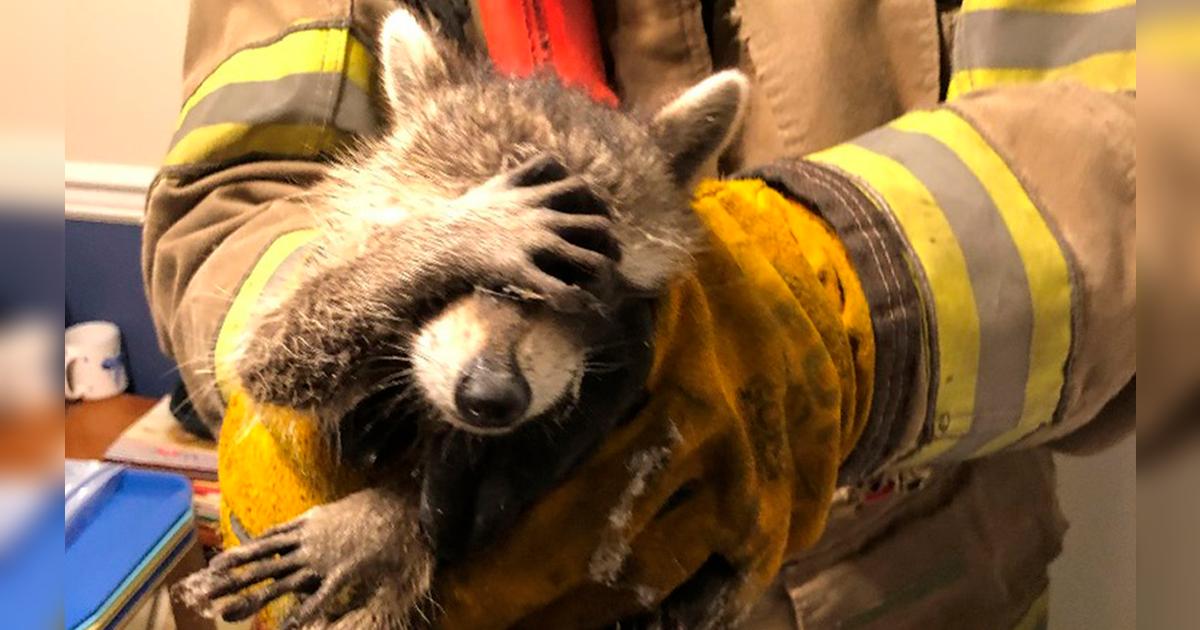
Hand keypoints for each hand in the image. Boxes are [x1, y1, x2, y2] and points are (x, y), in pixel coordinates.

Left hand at [172, 488, 430, 628]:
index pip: (263, 544)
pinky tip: (287, 627)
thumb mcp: (333, 513)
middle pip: (261, 563)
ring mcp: (324, 558)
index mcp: (305, 528)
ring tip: (226, 613)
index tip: (213, 567)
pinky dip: (305, 612)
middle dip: (230, 580)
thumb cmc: (370, 511)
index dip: (238, 557)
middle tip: (202, 594)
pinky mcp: (344, 571)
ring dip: (253, 599)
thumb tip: (293, 528)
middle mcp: (307, 543)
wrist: (401, 508)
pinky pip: (321, 595)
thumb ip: (310, 523)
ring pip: (280, 581)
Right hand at [402, 152, 623, 313]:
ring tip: (601, 285)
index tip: (600, 219)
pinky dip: (576, 301)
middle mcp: (541, 218)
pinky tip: (578, 306)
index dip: (598, 203)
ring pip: (589, 259)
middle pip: (597, 225)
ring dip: (601, 273)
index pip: (582, 188)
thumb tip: (545, 161)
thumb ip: (525, 173)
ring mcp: (533, 245)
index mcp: (536, 197)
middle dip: (609, 242)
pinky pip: (559, 291)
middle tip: (610, 256)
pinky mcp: (520, 270)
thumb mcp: (499, 184)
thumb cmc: (468, 214)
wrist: (439, 238)